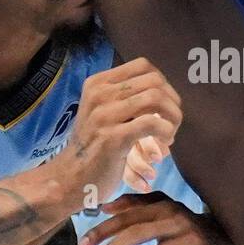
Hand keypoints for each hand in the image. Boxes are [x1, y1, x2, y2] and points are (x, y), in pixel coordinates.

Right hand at [59, 58, 181, 206]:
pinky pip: (153, 124)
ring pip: (156, 99)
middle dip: (172, 102)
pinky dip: (167, 132)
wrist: (70, 178)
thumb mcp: (102, 112)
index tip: (165, 105)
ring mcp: (104, 115)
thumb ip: (126, 98)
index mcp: (97, 83)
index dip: (163, 83)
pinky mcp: (114, 138)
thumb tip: (165, 92)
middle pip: (155, 82)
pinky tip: (164, 143)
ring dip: (173, 117)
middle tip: (171, 123)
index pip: (143, 66)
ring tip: (169, 135)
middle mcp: (99, 94)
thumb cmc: (92, 147)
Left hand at [78, 191, 241, 244]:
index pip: (127, 217)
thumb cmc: (188, 223)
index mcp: (163, 208)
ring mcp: (187, 243)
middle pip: (136, 235)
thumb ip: (136, 203)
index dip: (103, 230)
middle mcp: (174, 222)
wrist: (230, 237)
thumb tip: (104, 207)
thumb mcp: (166, 208)